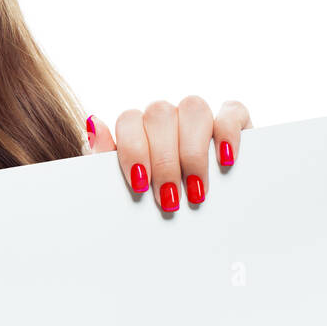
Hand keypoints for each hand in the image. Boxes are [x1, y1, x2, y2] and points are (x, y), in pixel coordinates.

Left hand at [84, 96, 252, 210]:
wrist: (193, 217)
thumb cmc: (149, 197)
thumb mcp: (122, 184)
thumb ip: (104, 156)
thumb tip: (93, 123)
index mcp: (136, 127)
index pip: (129, 119)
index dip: (133, 149)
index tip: (140, 184)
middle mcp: (165, 116)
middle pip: (160, 114)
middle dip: (164, 160)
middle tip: (169, 198)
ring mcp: (198, 115)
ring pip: (193, 108)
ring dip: (193, 152)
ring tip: (195, 190)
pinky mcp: (232, 120)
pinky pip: (232, 111)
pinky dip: (228, 133)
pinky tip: (224, 160)